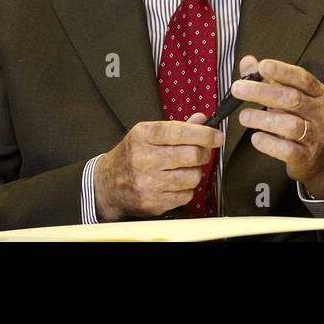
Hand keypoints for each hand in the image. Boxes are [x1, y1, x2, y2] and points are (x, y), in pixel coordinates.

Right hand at [94, 116, 223, 220]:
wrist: (106, 185)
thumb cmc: (131, 156)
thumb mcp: (148, 134)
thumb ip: (177, 127)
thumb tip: (202, 120)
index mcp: (143, 136)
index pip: (180, 132)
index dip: (204, 134)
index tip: (217, 136)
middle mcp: (144, 159)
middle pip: (192, 155)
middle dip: (203, 153)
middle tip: (200, 153)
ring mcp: (148, 183)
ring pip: (193, 176)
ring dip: (195, 172)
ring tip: (184, 168)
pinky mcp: (153, 203)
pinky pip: (186, 195)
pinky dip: (186, 189)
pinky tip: (175, 183)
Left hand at [234, 55, 323, 197]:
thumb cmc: (304, 120)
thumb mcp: (292, 98)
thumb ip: (269, 80)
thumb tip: (247, 61)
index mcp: (319, 93)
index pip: (302, 78)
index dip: (282, 71)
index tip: (262, 66)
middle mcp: (320, 112)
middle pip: (292, 99)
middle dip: (263, 93)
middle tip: (237, 89)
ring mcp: (315, 136)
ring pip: (290, 125)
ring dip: (263, 119)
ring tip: (243, 116)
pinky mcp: (306, 157)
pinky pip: (287, 150)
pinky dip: (270, 143)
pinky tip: (256, 138)